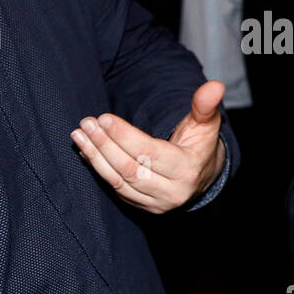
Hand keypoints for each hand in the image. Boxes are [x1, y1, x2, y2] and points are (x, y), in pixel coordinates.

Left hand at [71, 80, 226, 213]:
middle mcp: (172, 192)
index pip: (149, 153)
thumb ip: (205, 105)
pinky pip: (115, 188)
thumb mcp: (206, 123)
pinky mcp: (142, 208)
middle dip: (104, 144)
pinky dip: (98, 168)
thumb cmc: (200, 144)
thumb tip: (214, 86)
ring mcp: (156, 203)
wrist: (201, 177)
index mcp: (187, 169)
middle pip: (130, 168)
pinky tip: (86, 150)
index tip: (104, 118)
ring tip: (79, 135)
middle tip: (87, 123)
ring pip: (118, 181)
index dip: (124, 136)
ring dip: (95, 157)